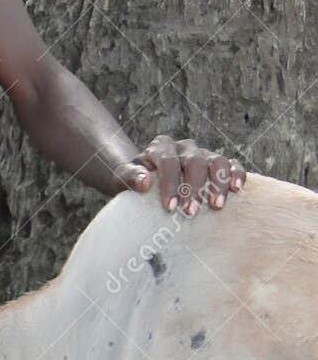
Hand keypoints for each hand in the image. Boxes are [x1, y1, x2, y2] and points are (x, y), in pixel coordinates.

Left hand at [115, 134, 245, 214]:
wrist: (147, 179)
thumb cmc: (135, 181)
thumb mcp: (124, 178)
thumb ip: (130, 177)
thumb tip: (145, 182)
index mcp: (160, 147)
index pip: (168, 162)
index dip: (170, 184)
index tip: (170, 208)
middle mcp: (184, 147)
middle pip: (194, 161)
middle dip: (194, 188)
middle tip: (191, 212)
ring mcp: (202, 153)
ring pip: (216, 161)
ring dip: (218, 183)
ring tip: (216, 206)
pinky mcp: (216, 163)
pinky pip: (232, 163)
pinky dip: (237, 174)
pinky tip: (236, 189)